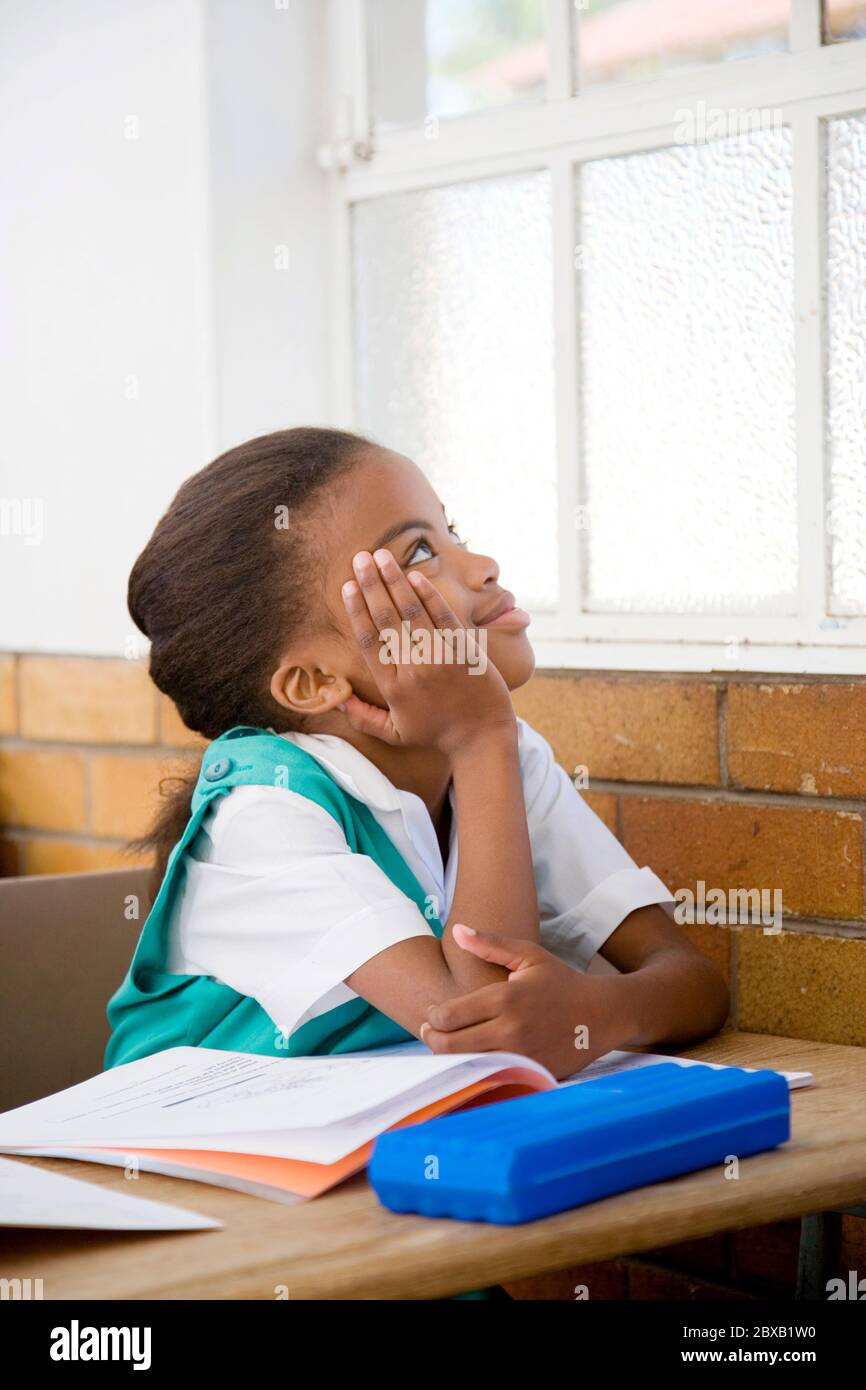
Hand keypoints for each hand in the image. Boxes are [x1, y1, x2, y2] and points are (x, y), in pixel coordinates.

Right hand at [339, 548, 515, 757]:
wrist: (482, 738)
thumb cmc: (437, 735)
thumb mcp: (394, 733)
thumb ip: (362, 717)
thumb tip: (335, 701)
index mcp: (392, 687)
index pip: (368, 640)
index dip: (356, 611)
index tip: (347, 587)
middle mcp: (412, 669)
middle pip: (386, 618)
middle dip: (371, 585)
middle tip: (360, 558)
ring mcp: (438, 657)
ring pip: (411, 612)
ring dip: (395, 580)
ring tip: (382, 557)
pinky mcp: (462, 649)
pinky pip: (443, 616)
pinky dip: (428, 594)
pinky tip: (415, 576)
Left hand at [419, 925, 623, 1080]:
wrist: (604, 1014)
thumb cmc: (562, 982)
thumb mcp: (529, 956)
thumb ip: (490, 943)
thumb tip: (457, 930)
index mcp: (505, 998)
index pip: (448, 1015)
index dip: (432, 1016)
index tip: (432, 1014)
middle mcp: (510, 1030)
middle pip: (450, 1046)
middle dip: (433, 1039)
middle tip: (431, 1032)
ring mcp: (521, 1057)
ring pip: (467, 1065)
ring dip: (451, 1058)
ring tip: (449, 1046)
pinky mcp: (532, 1075)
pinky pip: (492, 1078)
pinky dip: (477, 1071)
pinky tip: (475, 1060)